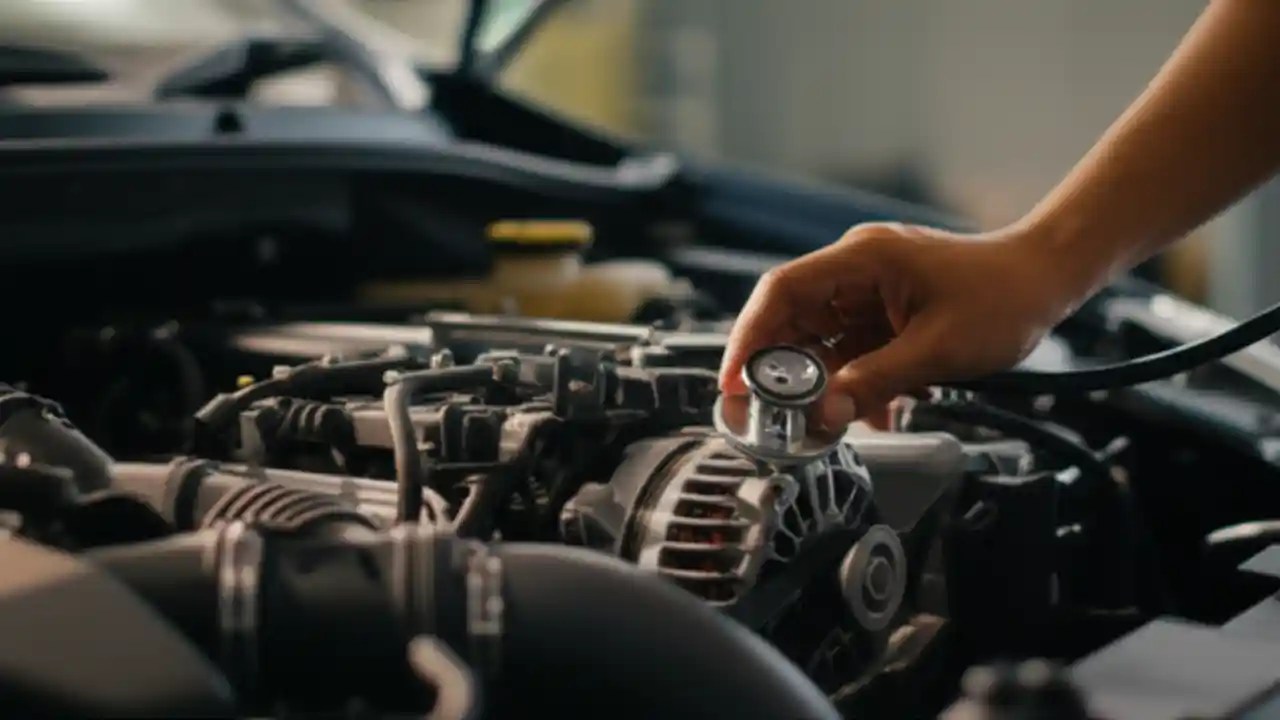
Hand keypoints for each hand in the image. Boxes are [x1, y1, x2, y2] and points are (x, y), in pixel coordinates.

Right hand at [718, 222, 1087, 426]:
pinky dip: (853, 381)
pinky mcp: (883, 312)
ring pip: (820, 340)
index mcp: (862, 260)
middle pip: (792, 319)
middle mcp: (856, 270)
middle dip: (781, 371)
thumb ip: (876, 381)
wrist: (1047, 278)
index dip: (749, 336)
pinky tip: (872, 409)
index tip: (734, 381)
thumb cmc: (1004, 297)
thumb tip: (826, 414)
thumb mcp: (938, 349)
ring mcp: (869, 291)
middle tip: (769, 416)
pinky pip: (850, 349)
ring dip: (823, 383)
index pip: (782, 292)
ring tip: (835, 421)